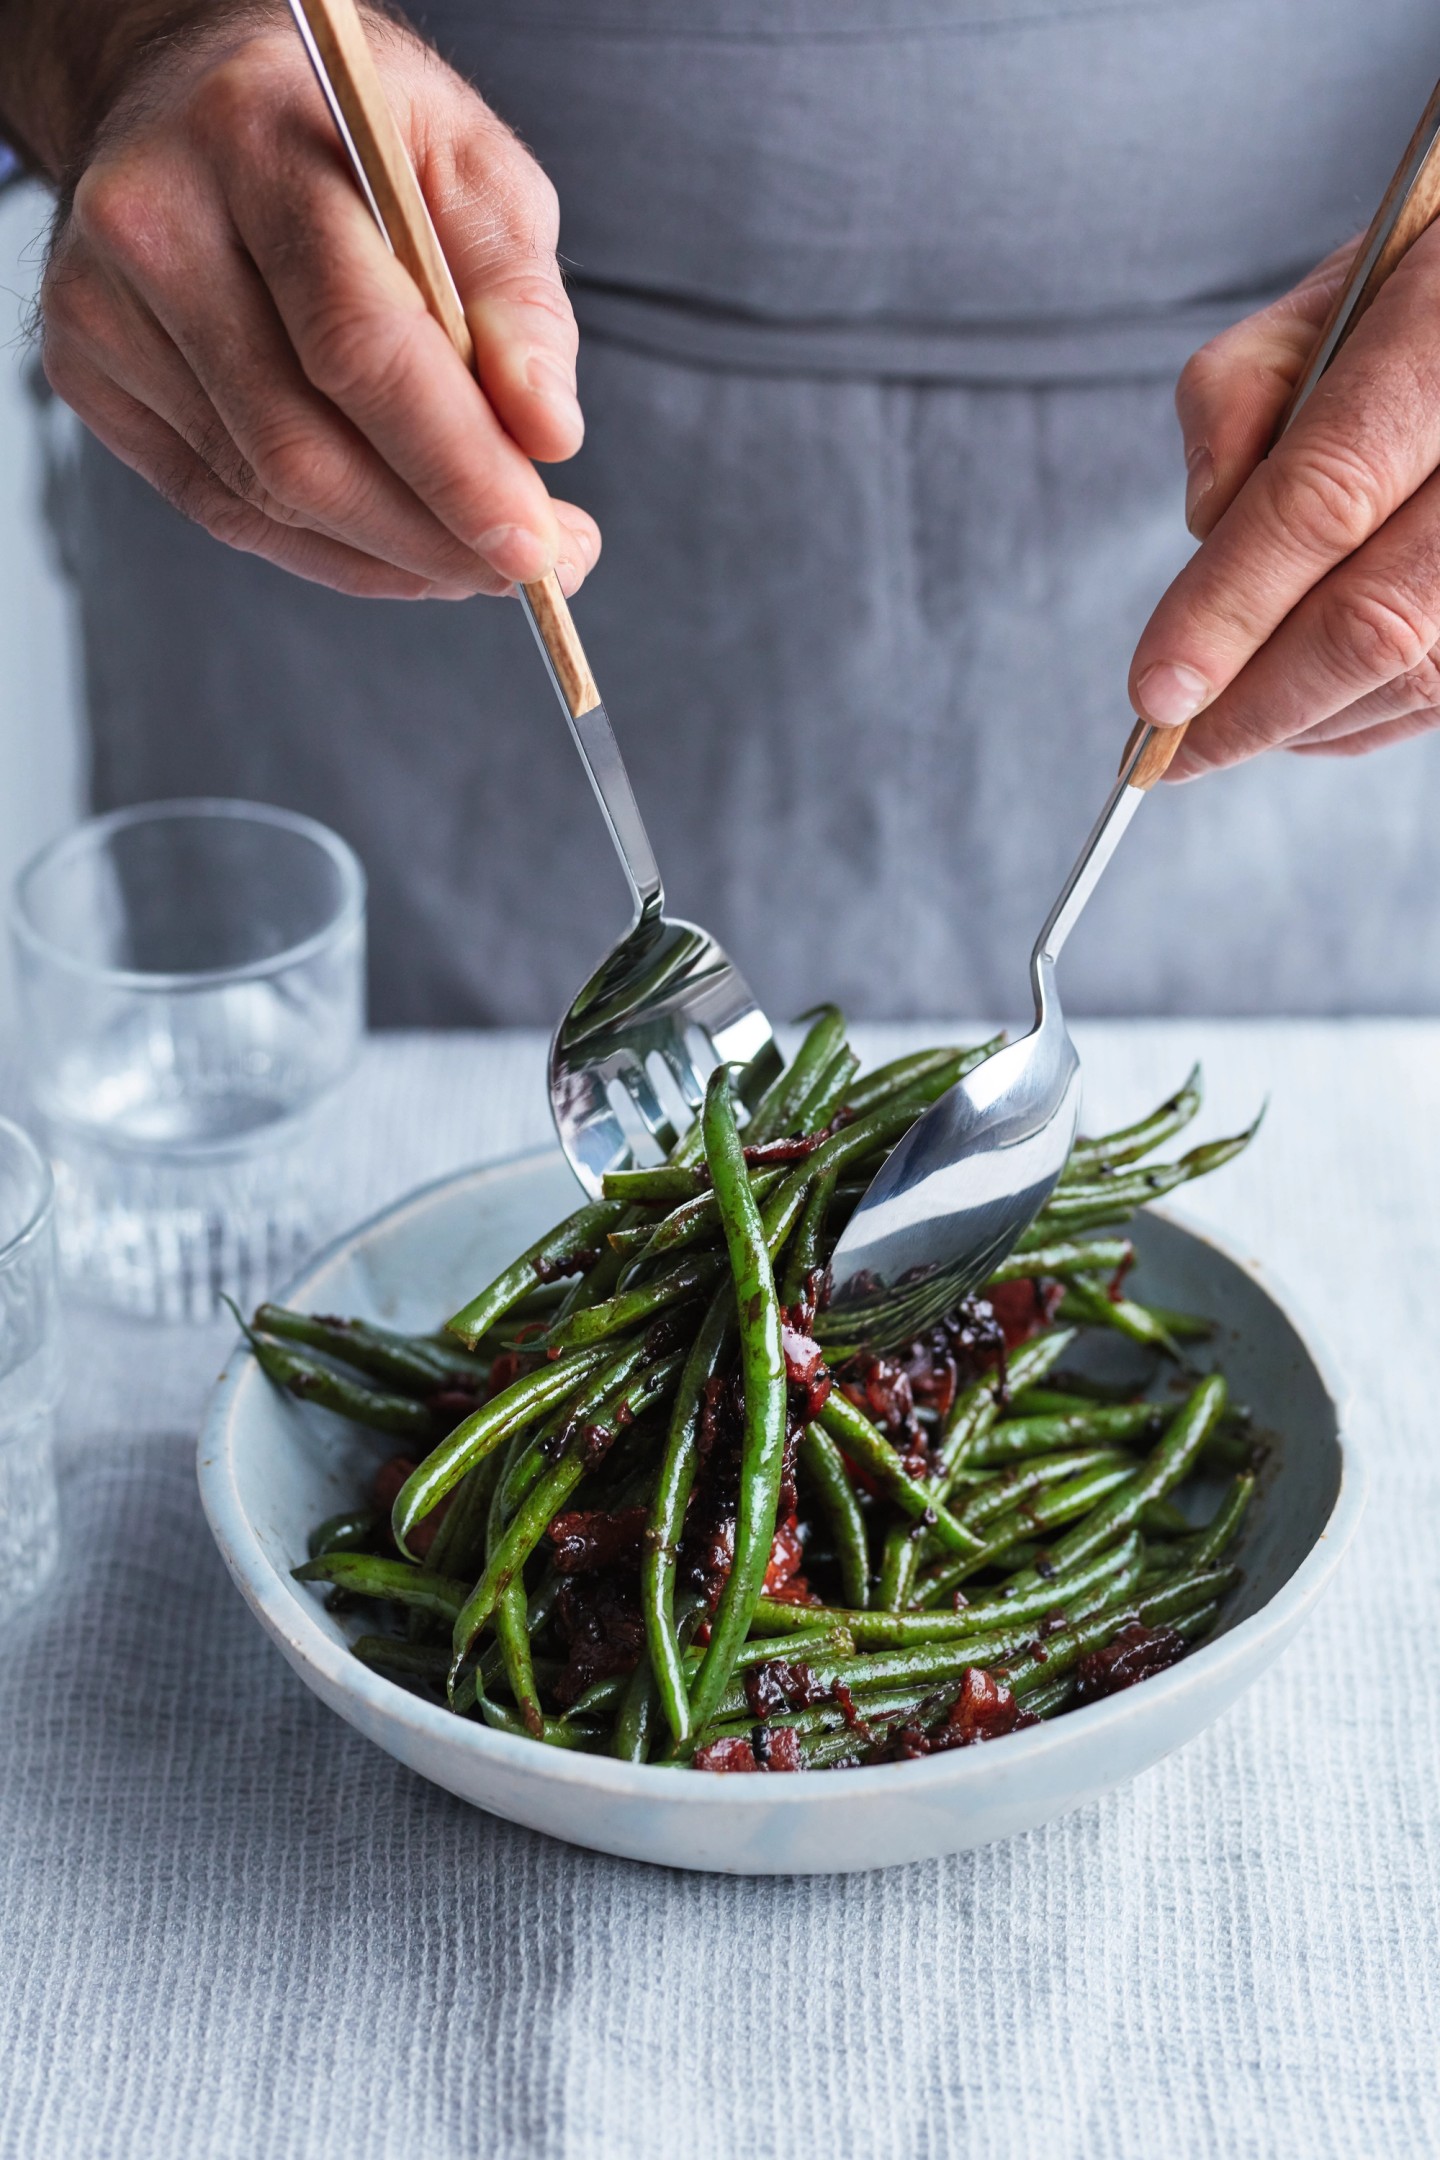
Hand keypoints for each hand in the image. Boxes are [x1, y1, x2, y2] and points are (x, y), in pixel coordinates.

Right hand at [40, 6, 598, 599]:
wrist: (196, 90)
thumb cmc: (354, 132)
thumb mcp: (468, 164)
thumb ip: (517, 295)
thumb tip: (547, 434)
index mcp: (254, 139)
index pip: (359, 344)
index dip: (456, 466)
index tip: (540, 543)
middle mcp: (154, 222)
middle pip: (300, 447)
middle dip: (433, 535)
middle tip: (531, 565)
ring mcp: (105, 307)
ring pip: (264, 498)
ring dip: (392, 555)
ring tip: (479, 555)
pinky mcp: (89, 372)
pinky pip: (224, 509)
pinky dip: (330, 550)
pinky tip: (401, 547)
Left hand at [1128, 227, 1439, 775]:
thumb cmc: (1436, 290)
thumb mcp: (1337, 290)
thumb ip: (1243, 391)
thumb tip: (1206, 528)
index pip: (1324, 498)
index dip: (1226, 610)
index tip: (1152, 692)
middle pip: (1377, 619)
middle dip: (1257, 704)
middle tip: (1171, 747)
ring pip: (1422, 674)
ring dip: (1308, 722)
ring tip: (1230, 725)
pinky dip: (1364, 718)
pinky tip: (1307, 711)